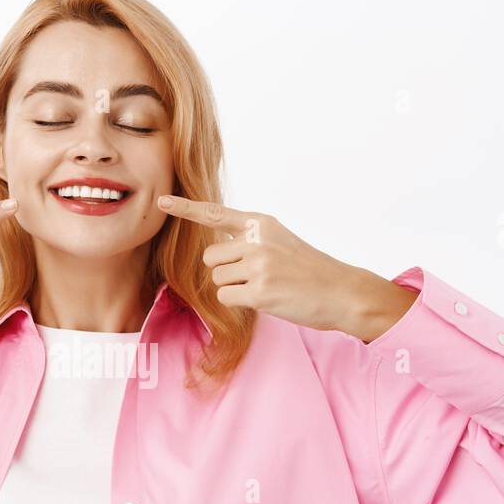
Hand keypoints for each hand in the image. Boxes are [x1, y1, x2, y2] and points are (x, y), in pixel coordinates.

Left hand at [155, 195, 417, 341]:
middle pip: (211, 257)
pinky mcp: (259, 290)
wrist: (342, 291)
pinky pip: (226, 298)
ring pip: (218, 279)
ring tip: (267, 286)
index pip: (215, 213)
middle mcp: (257, 239)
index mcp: (261, 224)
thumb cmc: (309, 270)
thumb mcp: (280, 241)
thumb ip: (250, 239)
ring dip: (235, 288)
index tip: (162, 201)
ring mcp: (258, 264)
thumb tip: (215, 252)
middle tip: (258, 276)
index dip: (185, 208)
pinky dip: (241, 303)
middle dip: (226, 271)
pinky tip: (267, 299)